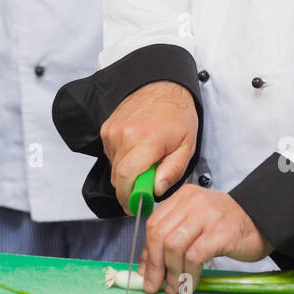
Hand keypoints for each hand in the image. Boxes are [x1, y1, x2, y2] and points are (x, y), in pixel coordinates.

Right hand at [100, 82, 198, 212]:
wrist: (163, 87)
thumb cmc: (177, 116)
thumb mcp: (187, 146)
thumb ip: (172, 171)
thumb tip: (156, 190)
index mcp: (146, 141)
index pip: (126, 178)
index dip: (130, 197)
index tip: (137, 206)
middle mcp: (125, 136)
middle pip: (117, 177)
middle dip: (129, 189)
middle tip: (144, 190)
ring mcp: (112, 131)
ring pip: (113, 167)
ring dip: (127, 172)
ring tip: (144, 162)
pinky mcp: (107, 128)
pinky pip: (110, 154)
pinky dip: (121, 159)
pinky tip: (136, 150)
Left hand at [140, 185, 271, 293]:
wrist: (263, 221)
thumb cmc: (227, 226)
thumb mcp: (196, 225)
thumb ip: (172, 238)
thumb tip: (147, 266)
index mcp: (182, 198)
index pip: (154, 224)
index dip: (147, 252)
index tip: (147, 273)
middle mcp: (192, 203)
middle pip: (160, 235)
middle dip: (155, 266)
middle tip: (155, 286)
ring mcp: (207, 217)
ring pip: (174, 247)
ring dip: (172, 273)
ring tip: (175, 288)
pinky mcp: (220, 233)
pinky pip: (194, 257)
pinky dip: (189, 274)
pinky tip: (191, 284)